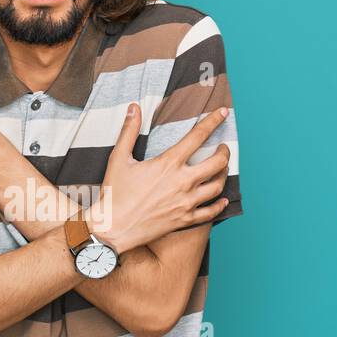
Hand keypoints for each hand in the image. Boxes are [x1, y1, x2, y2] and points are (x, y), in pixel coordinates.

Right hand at [87, 104, 230, 253]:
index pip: (198, 136)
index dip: (213, 121)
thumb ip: (129, 131)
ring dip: (223, 175)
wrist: (113, 228)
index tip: (223, 113)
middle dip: (224, 152)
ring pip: (217, 186)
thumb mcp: (118, 158)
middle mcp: (182, 182)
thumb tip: (134, 107)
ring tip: (222, 169)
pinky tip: (223, 200)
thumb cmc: (114, 194)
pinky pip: (210, 212)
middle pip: (217, 163)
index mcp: (168, 164)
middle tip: (223, 148)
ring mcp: (186, 202)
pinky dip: (220, 205)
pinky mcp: (184, 220)